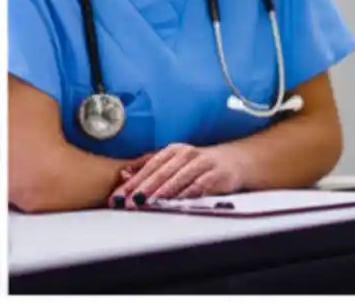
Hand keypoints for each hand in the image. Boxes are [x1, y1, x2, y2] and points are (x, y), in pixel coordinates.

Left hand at [110, 143, 245, 208]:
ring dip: (162, 192)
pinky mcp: (216, 174)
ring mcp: (201, 163)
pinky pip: (199, 185)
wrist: (233, 161)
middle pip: (161, 172)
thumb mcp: (173, 162)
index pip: (149, 166)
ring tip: (148, 203)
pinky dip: (186, 193)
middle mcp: (186, 154)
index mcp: (172, 150)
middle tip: (130, 202)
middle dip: (143, 188)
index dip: (134, 181)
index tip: (121, 195)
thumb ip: (150, 167)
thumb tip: (125, 174)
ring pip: (178, 178)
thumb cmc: (198, 164)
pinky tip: (176, 202)